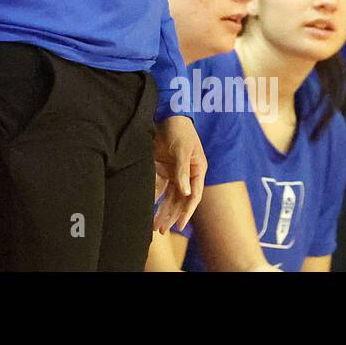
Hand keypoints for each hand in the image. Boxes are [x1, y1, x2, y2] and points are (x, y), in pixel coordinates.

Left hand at [152, 115, 205, 233]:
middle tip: (161, 230)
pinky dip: (154, 197)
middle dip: (171, 215)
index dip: (186, 212)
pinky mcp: (163, 167)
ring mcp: (175, 172)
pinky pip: (159, 186)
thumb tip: (186, 193)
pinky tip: (148, 207)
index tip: (178, 226)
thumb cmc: (180, 129)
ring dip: (162, 210)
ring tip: (155, 226)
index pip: (193, 196)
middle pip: (180, 200)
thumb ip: (182, 171)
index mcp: (197, 171)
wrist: (167, 114)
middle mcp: (187, 174)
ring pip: (169, 196)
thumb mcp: (182, 149)